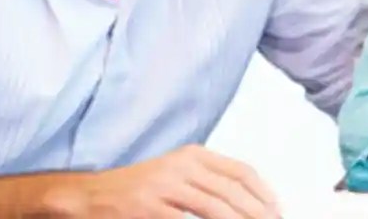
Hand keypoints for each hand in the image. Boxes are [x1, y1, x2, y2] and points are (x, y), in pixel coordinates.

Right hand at [42, 144, 279, 218]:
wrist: (89, 196)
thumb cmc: (138, 191)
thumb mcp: (177, 176)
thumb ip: (209, 183)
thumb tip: (247, 204)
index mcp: (194, 155)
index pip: (242, 171)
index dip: (265, 194)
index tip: (278, 212)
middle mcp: (182, 165)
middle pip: (234, 191)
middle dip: (257, 213)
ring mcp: (164, 185)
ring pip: (216, 207)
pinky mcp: (148, 207)